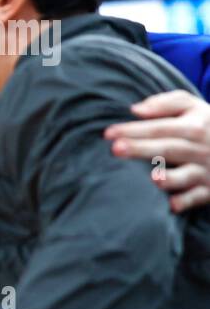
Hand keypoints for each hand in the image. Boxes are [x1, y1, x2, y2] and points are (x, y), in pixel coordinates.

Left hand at [104, 90, 209, 212]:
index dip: (134, 130)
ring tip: (153, 178)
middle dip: (142, 149)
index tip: (108, 133)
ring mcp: (206, 171)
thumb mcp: (192, 107)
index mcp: (194, 126)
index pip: (160, 127)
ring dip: (170, 178)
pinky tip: (172, 205)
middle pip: (169, 149)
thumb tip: (135, 110)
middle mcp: (201, 149)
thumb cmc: (203, 125)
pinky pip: (198, 197)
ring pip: (187, 175)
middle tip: (116, 149)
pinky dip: (187, 201)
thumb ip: (165, 104)